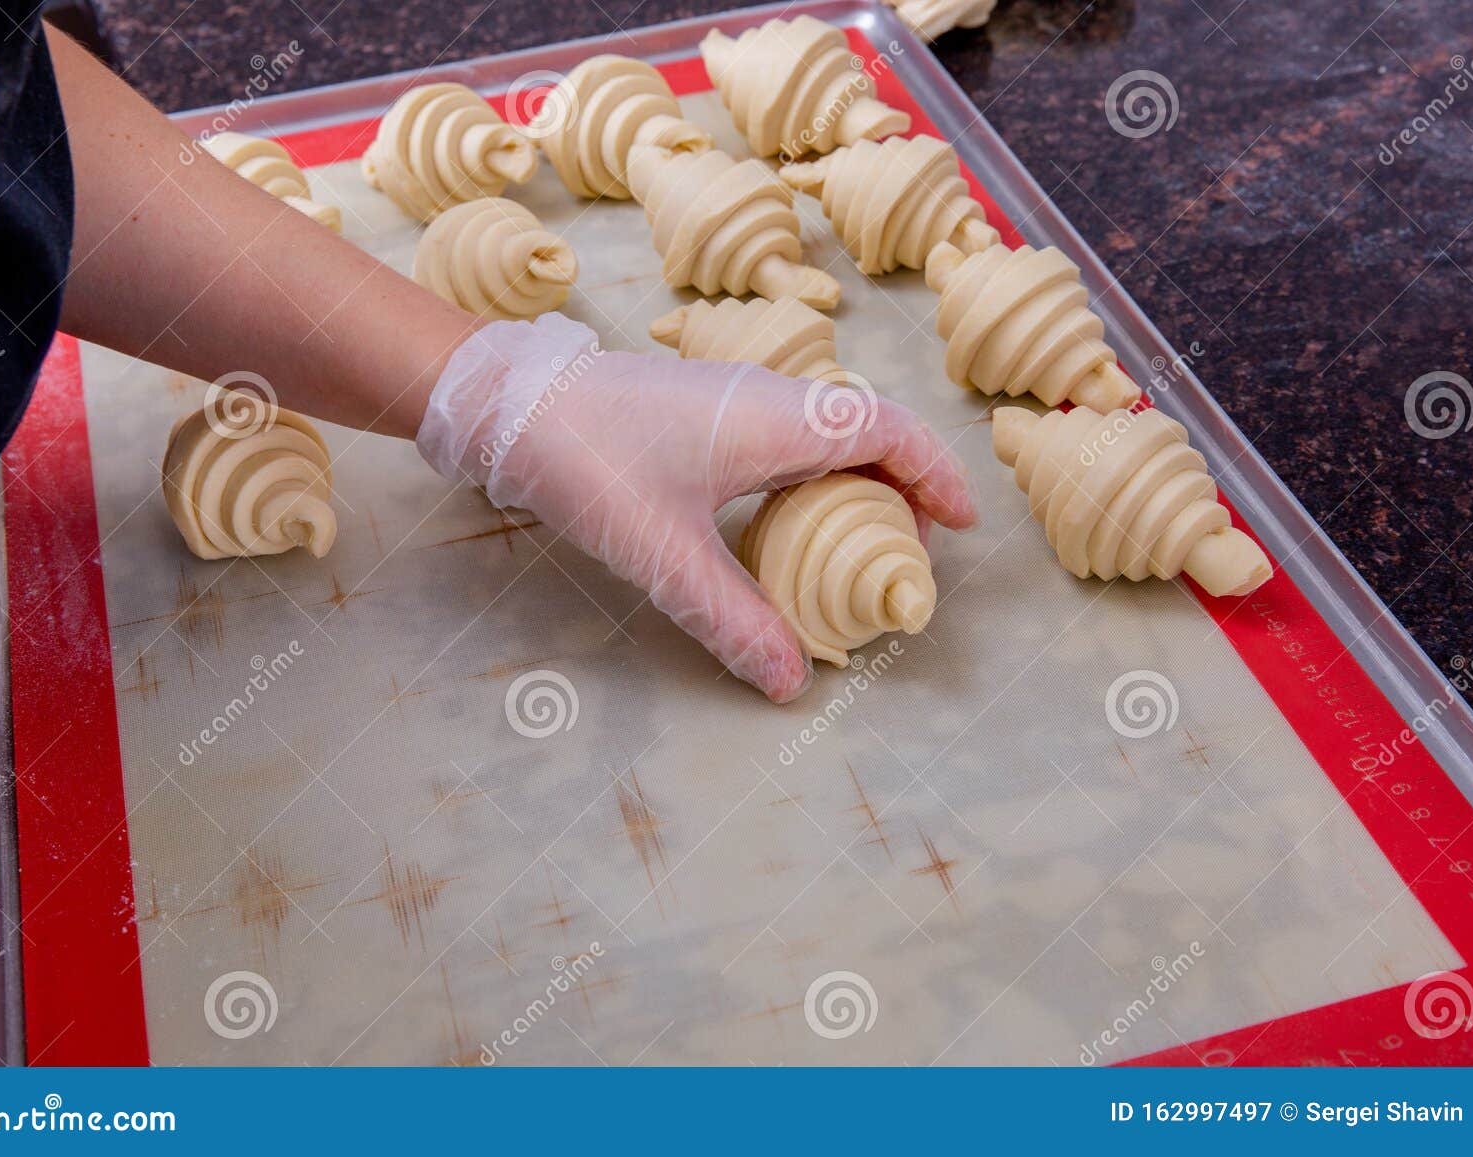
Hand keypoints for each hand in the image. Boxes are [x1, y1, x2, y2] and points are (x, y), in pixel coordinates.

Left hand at [418, 314, 976, 702]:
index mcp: (779, 419)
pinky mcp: (701, 413)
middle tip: (911, 553)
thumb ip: (731, 620)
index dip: (936, 475)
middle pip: (867, 432)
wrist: (508, 404)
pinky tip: (782, 527)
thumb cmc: (590, 462)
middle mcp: (766, 399)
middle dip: (903, 488)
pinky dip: (810, 480)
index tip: (964, 526)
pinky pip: (784, 440)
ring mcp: (732, 402)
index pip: (889, 431)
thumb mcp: (664, 554)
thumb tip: (789, 682)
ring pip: (823, 434)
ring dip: (854, 482)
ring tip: (859, 545)